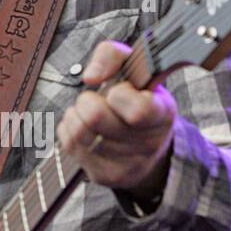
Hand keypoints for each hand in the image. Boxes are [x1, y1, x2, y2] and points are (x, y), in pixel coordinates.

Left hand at [56, 40, 176, 203]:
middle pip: (94, 117)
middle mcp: (147, 144)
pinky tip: (86, 128)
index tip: (120, 91)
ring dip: (77, 114)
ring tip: (91, 113)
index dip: (119, 94)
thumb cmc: (139, 99)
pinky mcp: (103, 176)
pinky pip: (68, 144)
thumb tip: (90, 77)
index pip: (137, 110)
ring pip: (77, 131)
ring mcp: (125, 165)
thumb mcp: (137, 69)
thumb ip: (112, 54)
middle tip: (98, 100)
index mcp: (161, 115)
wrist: (149, 148)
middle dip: (88, 101)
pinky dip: (71, 129)